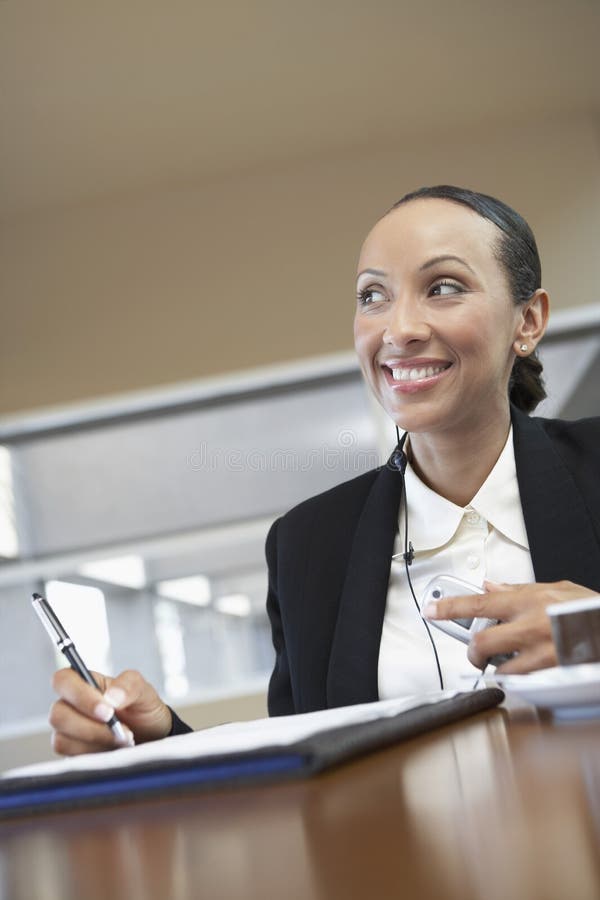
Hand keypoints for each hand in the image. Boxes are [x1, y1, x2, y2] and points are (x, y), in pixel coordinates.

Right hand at [49, 668, 172, 755]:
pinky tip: (113, 750)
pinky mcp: (72, 754)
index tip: (108, 710)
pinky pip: (71, 757)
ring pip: (62, 739)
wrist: (151, 738)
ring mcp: (68, 732)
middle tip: (121, 730)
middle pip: (57, 715)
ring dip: (96, 741)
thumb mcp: (144, 691)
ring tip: (123, 740)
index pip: (62, 679)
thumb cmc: (143, 710)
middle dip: (91, 726)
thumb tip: (110, 696)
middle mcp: (71, 706)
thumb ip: (129, 685)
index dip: (79, 695)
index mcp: (84, 683)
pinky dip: (95, 754)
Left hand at [424, 580, 597, 673]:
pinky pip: (525, 683)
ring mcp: (542, 655)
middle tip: (475, 654)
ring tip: (510, 662)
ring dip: (500, 669)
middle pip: (482, 644)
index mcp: (529, 601)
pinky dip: (522, 678)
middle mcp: (531, 628)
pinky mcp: (552, 676)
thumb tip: (491, 586)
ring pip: (501, 670)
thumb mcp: (557, 589)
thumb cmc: (592, 610)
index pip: (478, 604)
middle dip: (473, 652)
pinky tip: (530, 669)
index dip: (449, 607)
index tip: (431, 610)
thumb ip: (520, 589)